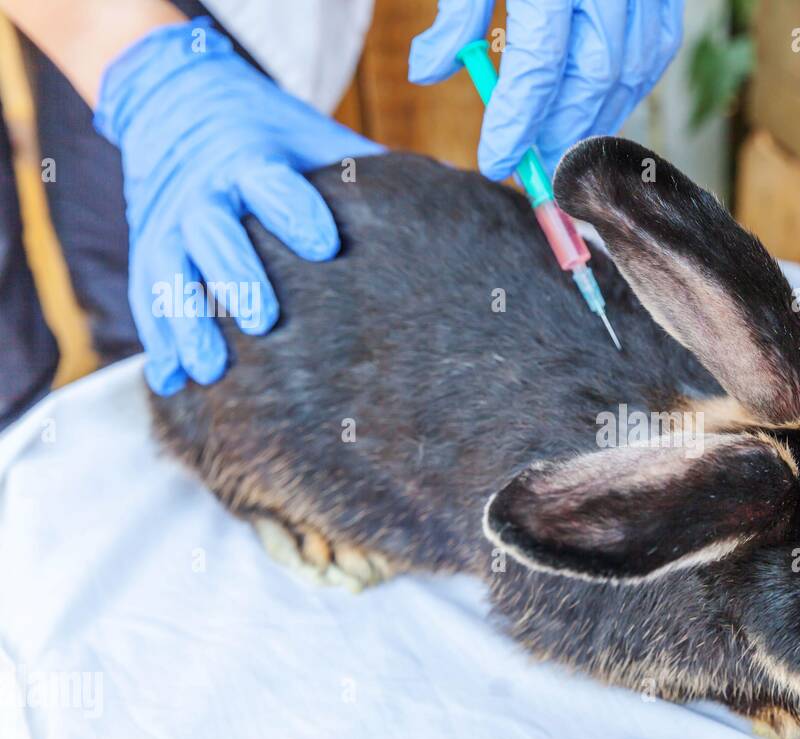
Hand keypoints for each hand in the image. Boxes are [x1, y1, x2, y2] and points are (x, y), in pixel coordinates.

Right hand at [94, 17, 382, 394]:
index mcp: (251, 158)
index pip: (271, 181)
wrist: (179, 103)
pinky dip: (158, 340)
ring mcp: (169, 223)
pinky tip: (171, 381)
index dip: (295, 211)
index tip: (325, 246)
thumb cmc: (273, 138)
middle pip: (213, 232)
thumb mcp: (315, 140)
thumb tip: (461, 194)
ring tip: (212, 370)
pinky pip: (145, 296)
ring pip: (169, 271)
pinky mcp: (147, 248)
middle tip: (265, 320)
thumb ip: (369, 170)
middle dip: (237, 275)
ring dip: (187, 321)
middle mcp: (205, 191)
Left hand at [409, 0, 683, 178]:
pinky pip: (656, 46)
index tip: (495, 158)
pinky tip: (600, 103)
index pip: (537, 65)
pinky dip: (629, 84)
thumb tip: (429, 73)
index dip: (516, 122)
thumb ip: (458, 13)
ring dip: (597, 116)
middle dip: (560, 131)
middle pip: (591, 77)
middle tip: (531, 164)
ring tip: (562, 144)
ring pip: (632, 68)